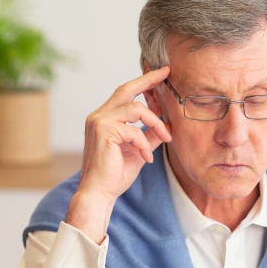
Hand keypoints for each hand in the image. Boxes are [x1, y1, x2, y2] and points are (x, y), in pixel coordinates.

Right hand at [66, 66, 171, 242]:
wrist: (99, 193)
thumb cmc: (115, 174)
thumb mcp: (138, 151)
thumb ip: (150, 136)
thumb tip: (167, 126)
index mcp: (104, 118)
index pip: (125, 94)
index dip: (143, 82)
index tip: (161, 74)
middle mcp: (99, 115)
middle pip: (127, 89)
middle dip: (148, 80)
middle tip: (167, 74)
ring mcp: (99, 122)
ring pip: (136, 108)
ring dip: (156, 123)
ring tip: (166, 138)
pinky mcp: (104, 132)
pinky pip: (135, 131)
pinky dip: (145, 145)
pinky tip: (147, 159)